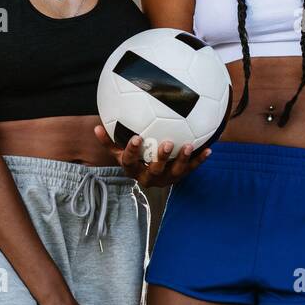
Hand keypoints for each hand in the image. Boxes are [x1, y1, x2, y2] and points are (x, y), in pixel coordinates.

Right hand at [92, 125, 210, 187]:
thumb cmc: (132, 157)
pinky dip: (199, 160)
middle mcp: (149, 177)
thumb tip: (96, 125)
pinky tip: (208, 148)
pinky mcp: (179, 177)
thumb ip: (109, 140)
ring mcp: (165, 179)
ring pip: (175, 172)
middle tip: (168, 142)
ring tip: (190, 145)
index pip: (129, 161)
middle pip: (155, 170)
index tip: (136, 137)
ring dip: (183, 159)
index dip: (132, 151)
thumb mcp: (119, 151)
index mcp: (132, 169)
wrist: (147, 174)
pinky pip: (190, 169)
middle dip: (162, 158)